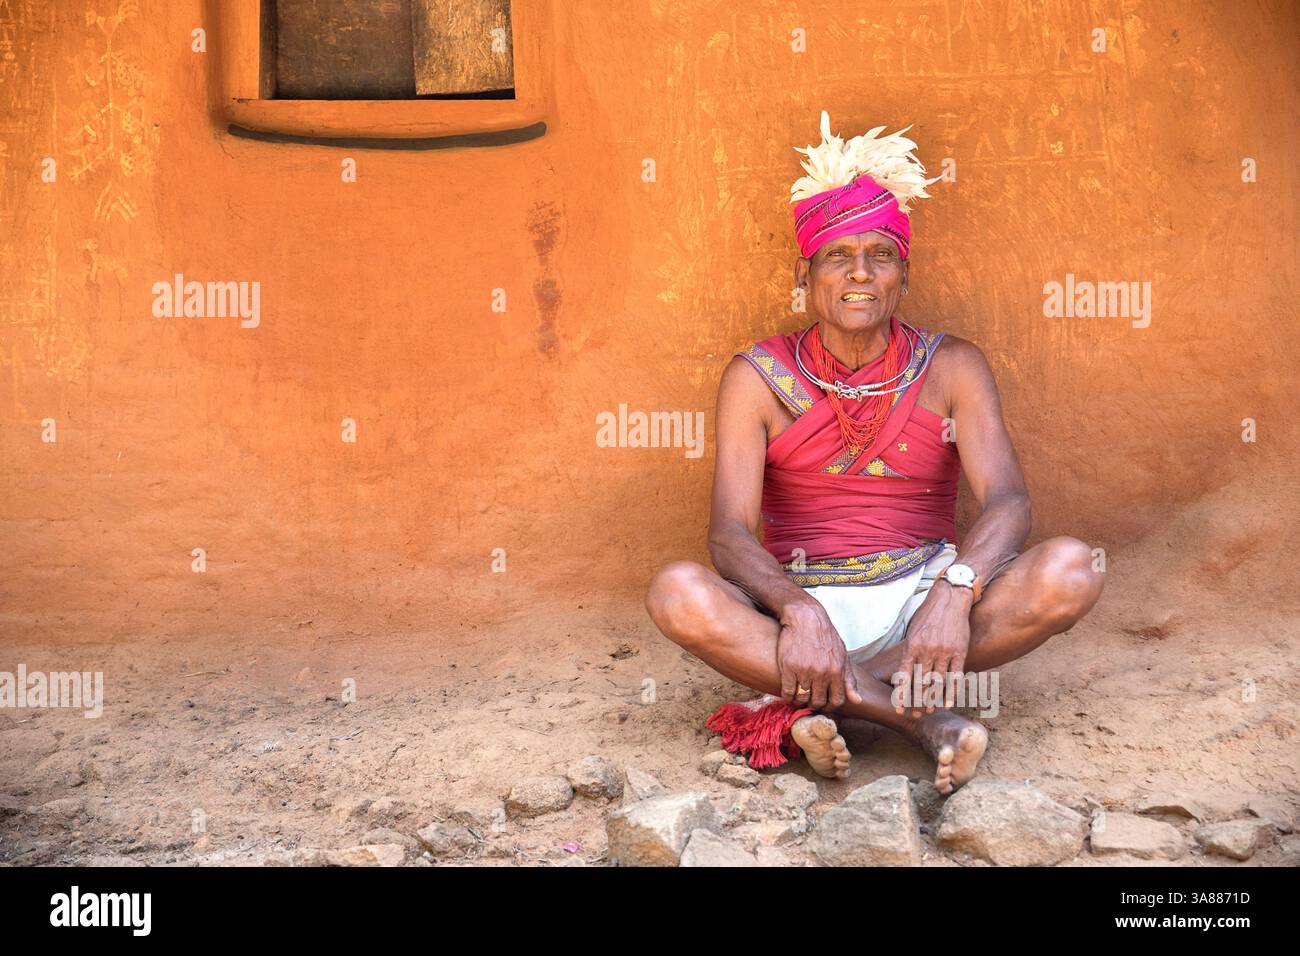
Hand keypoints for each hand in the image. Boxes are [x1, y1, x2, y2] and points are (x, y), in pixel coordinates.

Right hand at [776, 598, 862, 711]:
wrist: (805, 617)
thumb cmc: (825, 636)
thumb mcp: (842, 655)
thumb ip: (849, 679)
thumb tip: (858, 701)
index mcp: (837, 671)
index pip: (837, 701)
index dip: (830, 705)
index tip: (824, 702)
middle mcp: (822, 673)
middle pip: (818, 702)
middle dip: (814, 704)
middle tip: (809, 700)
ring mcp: (804, 671)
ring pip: (802, 698)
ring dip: (800, 701)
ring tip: (798, 696)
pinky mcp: (788, 667)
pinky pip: (787, 692)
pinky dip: (787, 696)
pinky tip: (788, 692)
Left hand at [895, 581, 971, 717]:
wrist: (950, 599)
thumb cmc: (929, 615)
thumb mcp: (913, 631)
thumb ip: (910, 651)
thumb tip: (905, 671)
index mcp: (912, 646)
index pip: (905, 675)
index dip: (902, 693)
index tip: (899, 707)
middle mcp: (927, 650)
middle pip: (921, 682)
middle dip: (916, 700)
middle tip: (914, 714)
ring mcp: (944, 652)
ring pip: (937, 681)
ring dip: (933, 698)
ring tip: (929, 710)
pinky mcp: (960, 652)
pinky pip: (955, 675)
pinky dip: (951, 691)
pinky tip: (947, 702)